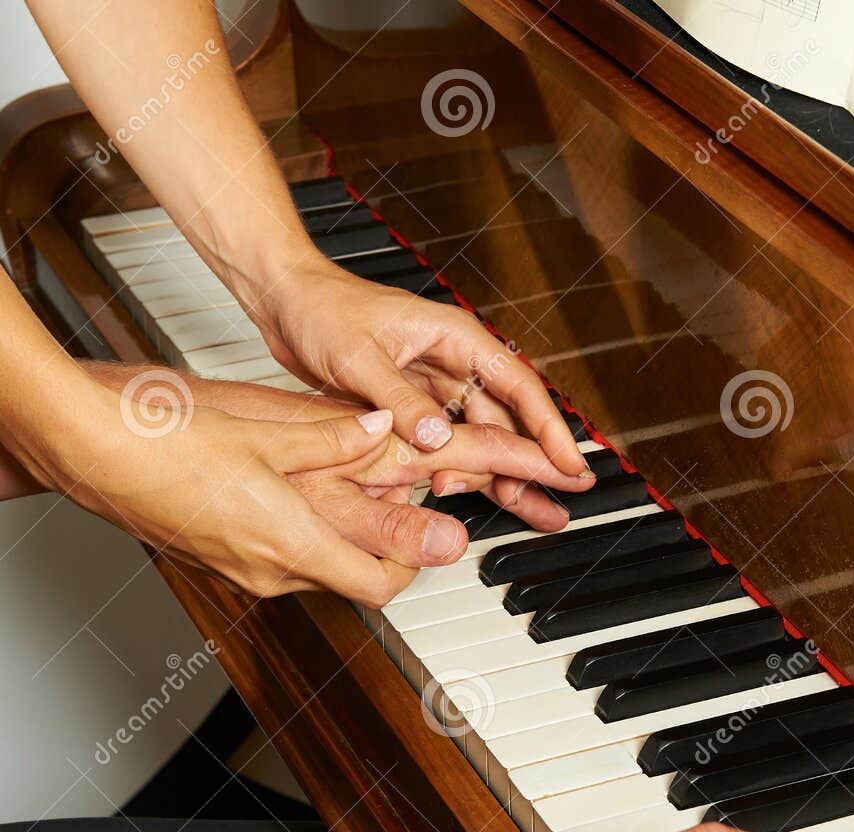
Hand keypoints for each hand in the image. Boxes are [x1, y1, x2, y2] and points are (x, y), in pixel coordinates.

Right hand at [60, 367, 594, 605]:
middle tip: (417, 507)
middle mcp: (266, 570)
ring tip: (370, 491)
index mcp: (286, 542)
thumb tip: (386, 429)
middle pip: (355, 580)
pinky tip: (306, 492)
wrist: (81, 447)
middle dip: (392, 548)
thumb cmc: (159, 437)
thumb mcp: (264, 427)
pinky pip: (280, 556)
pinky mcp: (216, 556)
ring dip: (349, 539)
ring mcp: (237, 569)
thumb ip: (333, 436)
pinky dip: (308, 532)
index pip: (382, 583)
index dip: (419, 559)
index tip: (440, 528)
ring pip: (319, 568)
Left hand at [251, 259, 591, 511]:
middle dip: (531, 464)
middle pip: (507, 420)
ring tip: (517, 509)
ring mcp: (433, 385)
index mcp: (456, 338)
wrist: (284, 300)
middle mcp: (453, 362)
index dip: (550, 430)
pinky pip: (445, 441)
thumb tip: (438, 440)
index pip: (520, 387)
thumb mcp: (360, 358)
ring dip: (493, 472)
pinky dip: (454, 466)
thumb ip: (401, 401)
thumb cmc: (321, 308)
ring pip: (479, 436)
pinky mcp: (410, 404)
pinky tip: (457, 492)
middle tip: (555, 505)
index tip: (570, 465)